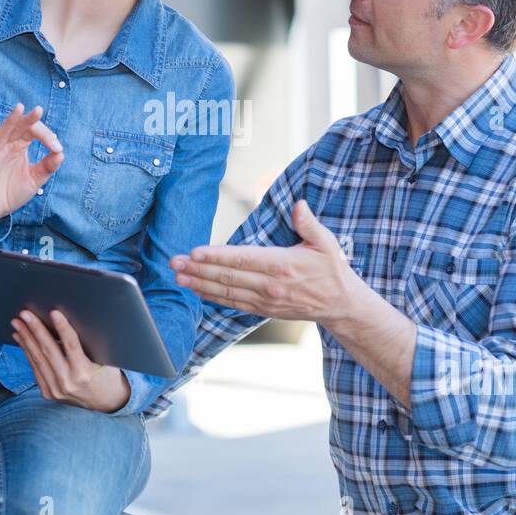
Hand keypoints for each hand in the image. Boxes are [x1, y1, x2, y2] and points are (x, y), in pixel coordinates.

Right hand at [0, 103, 63, 227]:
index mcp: (20, 146)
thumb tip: (61, 153)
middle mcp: (7, 146)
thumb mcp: (35, 179)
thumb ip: (47, 167)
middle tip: (39, 109)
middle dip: (29, 119)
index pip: (32, 132)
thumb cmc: (12, 191)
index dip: (46, 137)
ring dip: (10, 121)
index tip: (57, 148)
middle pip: (18, 128)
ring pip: (2, 133)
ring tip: (19, 108)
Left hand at [10, 307, 130, 412]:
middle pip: (49, 351)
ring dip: (26, 339)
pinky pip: (35, 368)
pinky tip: (21, 339)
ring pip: (38, 359)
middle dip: (35, 329)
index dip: (62, 327)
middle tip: (25, 314)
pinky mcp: (48, 393)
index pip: (71, 345)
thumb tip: (68, 321)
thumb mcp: (105, 359)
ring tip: (17, 324)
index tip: (53, 312)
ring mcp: (56, 389)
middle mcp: (68, 382)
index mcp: (85, 373)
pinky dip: (27, 352)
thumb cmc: (107, 375)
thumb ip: (88, 344)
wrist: (105, 402)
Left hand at [170, 199, 375, 332]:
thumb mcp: (326, 243)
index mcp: (283, 265)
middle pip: (228, 277)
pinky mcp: (263, 310)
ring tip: (177, 276)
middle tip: (174, 262)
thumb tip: (299, 204)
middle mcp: (271, 286)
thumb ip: (309, 224)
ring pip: (226, 292)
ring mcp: (266, 300)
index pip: (243, 260)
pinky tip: (196, 290)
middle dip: (198, 270)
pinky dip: (213, 297)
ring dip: (199, 284)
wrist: (341, 305)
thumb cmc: (332, 270)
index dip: (217, 257)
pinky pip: (233, 303)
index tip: (195, 252)